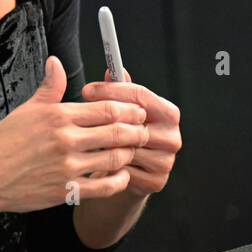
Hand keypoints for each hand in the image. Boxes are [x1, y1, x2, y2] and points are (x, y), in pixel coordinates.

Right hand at [0, 55, 148, 215]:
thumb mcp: (27, 109)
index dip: (129, 109)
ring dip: (129, 154)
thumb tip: (56, 62)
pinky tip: (121, 175)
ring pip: (115, 158)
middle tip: (144, 130)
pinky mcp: (66, 190)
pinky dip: (119, 180)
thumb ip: (49, 87)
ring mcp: (67, 167)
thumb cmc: (4, 142)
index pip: (107, 108)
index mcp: (58, 116)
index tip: (137, 110)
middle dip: (137, 130)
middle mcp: (66, 140)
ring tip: (131, 150)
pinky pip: (104, 187)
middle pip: (118, 132)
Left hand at [81, 67, 181, 197]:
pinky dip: (107, 164)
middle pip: (135, 122)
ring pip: (127, 147)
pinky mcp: (156, 182)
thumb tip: (111, 69)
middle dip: (104, 117)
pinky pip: (125, 170)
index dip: (111, 91)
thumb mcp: (121, 112)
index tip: (86, 90)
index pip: (140, 95)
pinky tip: (91, 158)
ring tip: (83, 137)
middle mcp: (173, 137)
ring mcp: (166, 161)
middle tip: (77, 114)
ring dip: (103, 143)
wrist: (125, 174)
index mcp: (169, 113)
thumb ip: (119, 91)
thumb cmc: (122, 135)